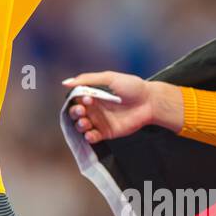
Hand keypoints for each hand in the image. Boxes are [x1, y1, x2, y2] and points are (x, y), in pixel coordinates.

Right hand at [62, 72, 180, 143]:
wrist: (150, 102)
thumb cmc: (132, 86)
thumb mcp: (109, 78)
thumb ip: (87, 79)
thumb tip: (65, 83)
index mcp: (92, 95)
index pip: (75, 99)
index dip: (75, 101)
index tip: (86, 99)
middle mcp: (94, 109)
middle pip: (75, 113)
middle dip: (75, 113)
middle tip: (83, 111)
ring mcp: (100, 121)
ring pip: (81, 126)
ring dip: (79, 125)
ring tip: (85, 122)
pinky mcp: (107, 133)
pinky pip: (93, 137)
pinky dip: (88, 137)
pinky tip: (90, 134)